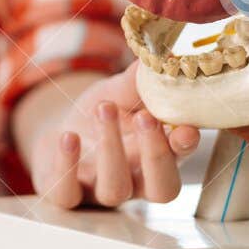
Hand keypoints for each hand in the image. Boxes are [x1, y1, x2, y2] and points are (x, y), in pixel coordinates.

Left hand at [25, 63, 200, 208]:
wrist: (61, 135)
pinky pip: (68, 195)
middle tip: (146, 118)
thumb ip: (138, 80)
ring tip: (103, 109)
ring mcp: (101, 191)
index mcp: (158, 154)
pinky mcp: (67, 195)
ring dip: (112, 149)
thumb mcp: (119, 93)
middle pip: (161, 188)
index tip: (187, 129)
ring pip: (116, 188)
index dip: (186, 147)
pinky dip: (67, 166)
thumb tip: (160, 53)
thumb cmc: (100, 116)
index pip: (180, 158)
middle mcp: (136, 180)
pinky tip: (68, 136)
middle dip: (157, 155)